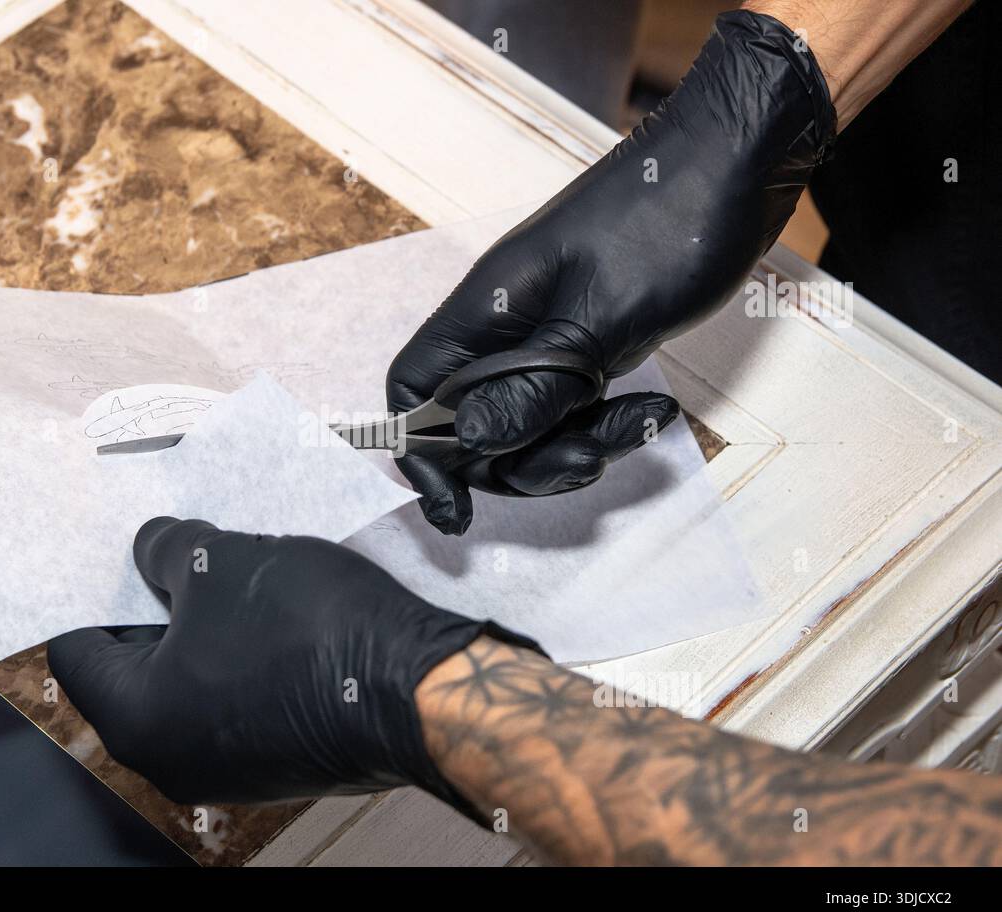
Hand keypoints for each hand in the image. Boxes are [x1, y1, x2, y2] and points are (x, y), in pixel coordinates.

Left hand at [47, 517, 543, 808]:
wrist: (415, 686)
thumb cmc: (305, 627)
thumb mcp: (219, 560)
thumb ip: (165, 550)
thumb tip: (151, 551)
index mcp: (138, 722)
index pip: (79, 650)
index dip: (89, 591)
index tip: (108, 554)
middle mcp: (173, 760)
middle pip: (135, 668)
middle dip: (152, 604)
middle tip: (172, 551)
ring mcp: (230, 767)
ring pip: (190, 683)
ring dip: (200, 627)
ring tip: (228, 569)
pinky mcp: (279, 759)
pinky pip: (234, 699)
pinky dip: (237, 654)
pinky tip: (267, 608)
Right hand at [388, 10, 835, 533]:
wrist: (741, 160)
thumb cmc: (668, 221)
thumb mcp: (603, 318)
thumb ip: (534, 387)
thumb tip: (471, 443)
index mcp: (486, 307)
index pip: (416, 390)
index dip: (423, 452)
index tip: (456, 506)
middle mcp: (505, 323)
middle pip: (474, 422)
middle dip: (524, 459)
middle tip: (587, 462)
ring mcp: (548, 331)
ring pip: (532, 420)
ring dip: (579, 443)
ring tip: (642, 427)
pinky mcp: (590, 338)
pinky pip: (577, 403)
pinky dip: (611, 420)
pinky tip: (658, 414)